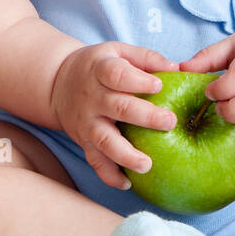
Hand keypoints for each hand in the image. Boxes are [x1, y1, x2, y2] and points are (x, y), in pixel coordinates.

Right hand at [49, 43, 180, 190]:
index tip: (159, 85)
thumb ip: (145, 58)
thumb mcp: (118, 51)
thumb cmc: (99, 66)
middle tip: (170, 122)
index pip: (117, 74)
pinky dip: (109, 175)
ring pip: (104, 140)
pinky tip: (127, 184)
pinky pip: (94, 161)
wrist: (58, 83)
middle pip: (117, 108)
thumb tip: (176, 68)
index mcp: (100, 70)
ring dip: (125, 155)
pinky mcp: (83, 141)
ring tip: (147, 165)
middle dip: (144, 116)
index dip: (137, 80)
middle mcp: (92, 97)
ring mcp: (86, 122)